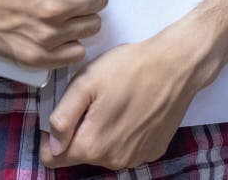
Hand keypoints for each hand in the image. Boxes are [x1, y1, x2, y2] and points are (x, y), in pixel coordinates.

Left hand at [39, 22, 219, 169]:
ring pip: (102, 152)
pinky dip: (122, 133)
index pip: (53, 158)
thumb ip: (63, 117)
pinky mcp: (152, 151)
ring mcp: (135, 158)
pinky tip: (130, 109)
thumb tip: (52, 143)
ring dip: (101, 132)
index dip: (50, 137)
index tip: (62, 115)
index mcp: (92, 145)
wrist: (177, 66)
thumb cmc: (130, 68)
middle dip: (78, 131)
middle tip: (91, 100)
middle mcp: (114, 160)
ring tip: (112, 101)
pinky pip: (125, 148)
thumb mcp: (85, 82)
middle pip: (79, 154)